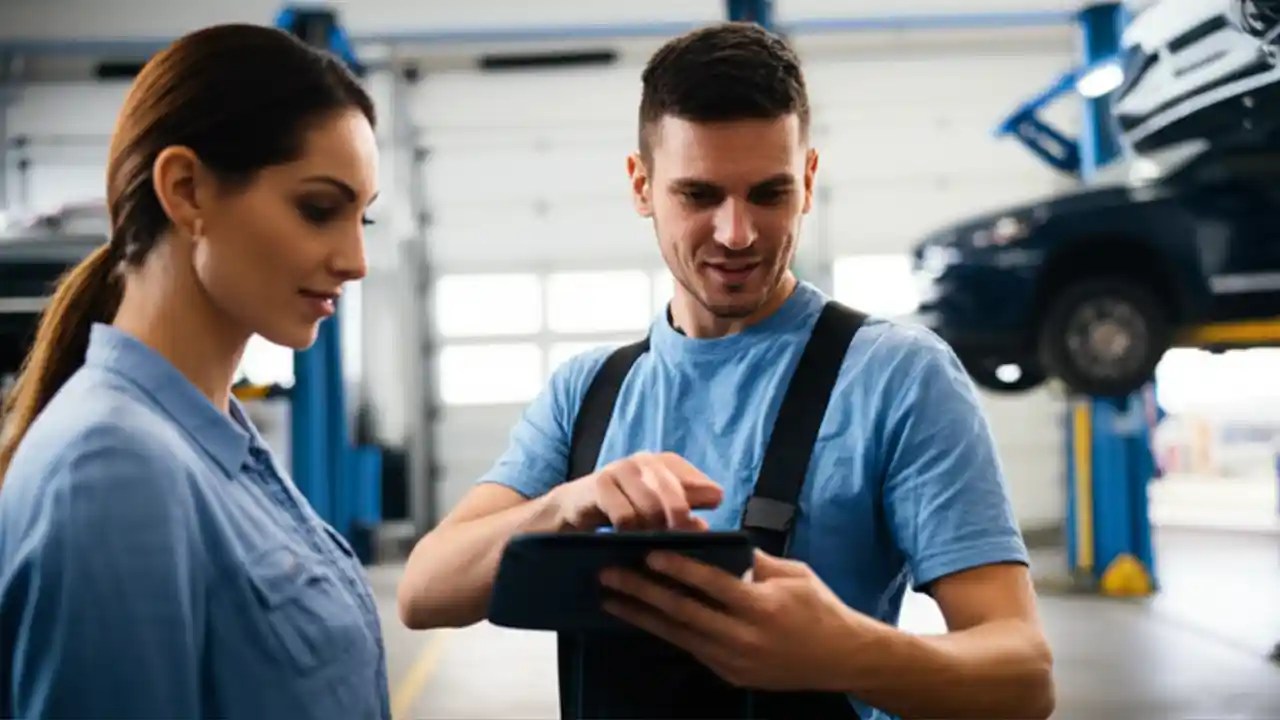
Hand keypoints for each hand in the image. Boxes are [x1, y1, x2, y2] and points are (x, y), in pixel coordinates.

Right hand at [549, 452, 723, 531]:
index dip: (702, 509)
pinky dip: (630, 534)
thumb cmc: (618, 510)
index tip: (699, 529)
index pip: (699, 484)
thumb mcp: (653, 510)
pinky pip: (625, 516)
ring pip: (652, 508)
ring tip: (649, 546)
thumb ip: (681, 514)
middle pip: (677, 497)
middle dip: (679, 526)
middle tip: (676, 546)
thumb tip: (705, 528)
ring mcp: (621, 469)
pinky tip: (627, 542)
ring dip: (653, 533)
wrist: (568, 509)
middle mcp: (645, 460)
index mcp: (664, 463)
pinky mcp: (599, 484)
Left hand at [599, 549, 873, 691]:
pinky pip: (691, 649)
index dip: (677, 569)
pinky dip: (665, 632)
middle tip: (609, 575)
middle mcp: (744, 638)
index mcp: (762, 608)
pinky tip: (642, 619)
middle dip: (642, 592)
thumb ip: (753, 560)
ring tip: (610, 599)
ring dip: (641, 616)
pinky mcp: (731, 675)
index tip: (647, 554)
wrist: (844, 659)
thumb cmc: (820, 608)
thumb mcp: (793, 575)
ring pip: (678, 635)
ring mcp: (735, 661)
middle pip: (683, 612)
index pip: (710, 584)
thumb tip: (715, 541)